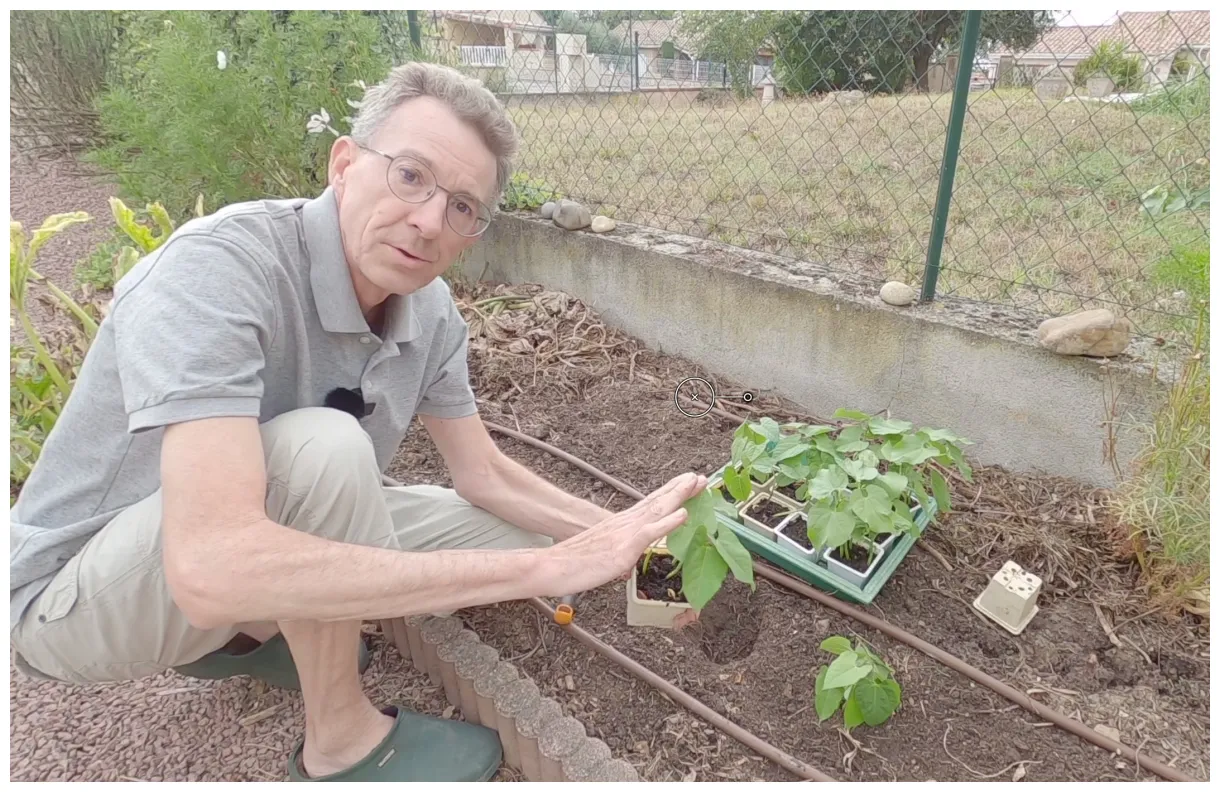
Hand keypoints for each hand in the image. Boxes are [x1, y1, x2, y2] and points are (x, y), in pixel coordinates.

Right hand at [538, 472, 706, 596]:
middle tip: (701, 477)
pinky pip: (648, 533)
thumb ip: (617, 550)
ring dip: (678, 495)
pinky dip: (667, 523)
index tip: (687, 482)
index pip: (650, 504)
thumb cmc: (572, 564)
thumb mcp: (602, 554)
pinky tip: (683, 514)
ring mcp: (624, 534)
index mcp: (620, 525)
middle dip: (680, 489)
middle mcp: (624, 524)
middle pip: (657, 502)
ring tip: (695, 483)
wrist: (550, 567)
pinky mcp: (622, 549)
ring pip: (657, 510)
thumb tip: (626, 556)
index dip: (670, 492)